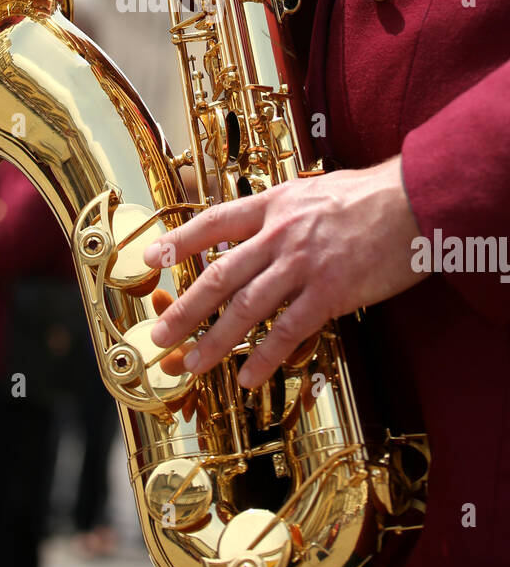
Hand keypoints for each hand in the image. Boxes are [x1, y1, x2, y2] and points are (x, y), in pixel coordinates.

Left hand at [145, 156, 426, 387]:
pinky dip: (265, 357)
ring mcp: (304, 264)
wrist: (416, 199)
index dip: (179, 240)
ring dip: (215, 339)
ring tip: (192, 364)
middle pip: (220, 274)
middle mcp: (281, 233)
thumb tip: (262, 227)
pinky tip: (248, 377)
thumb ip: (286, 211)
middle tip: (159, 334)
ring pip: (247, 307)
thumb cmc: (372, 194)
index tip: (149, 256)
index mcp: (275, 203)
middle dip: (185, 307)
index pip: (215, 221)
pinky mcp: (331, 291)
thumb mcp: (316, 189)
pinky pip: (289, 330)